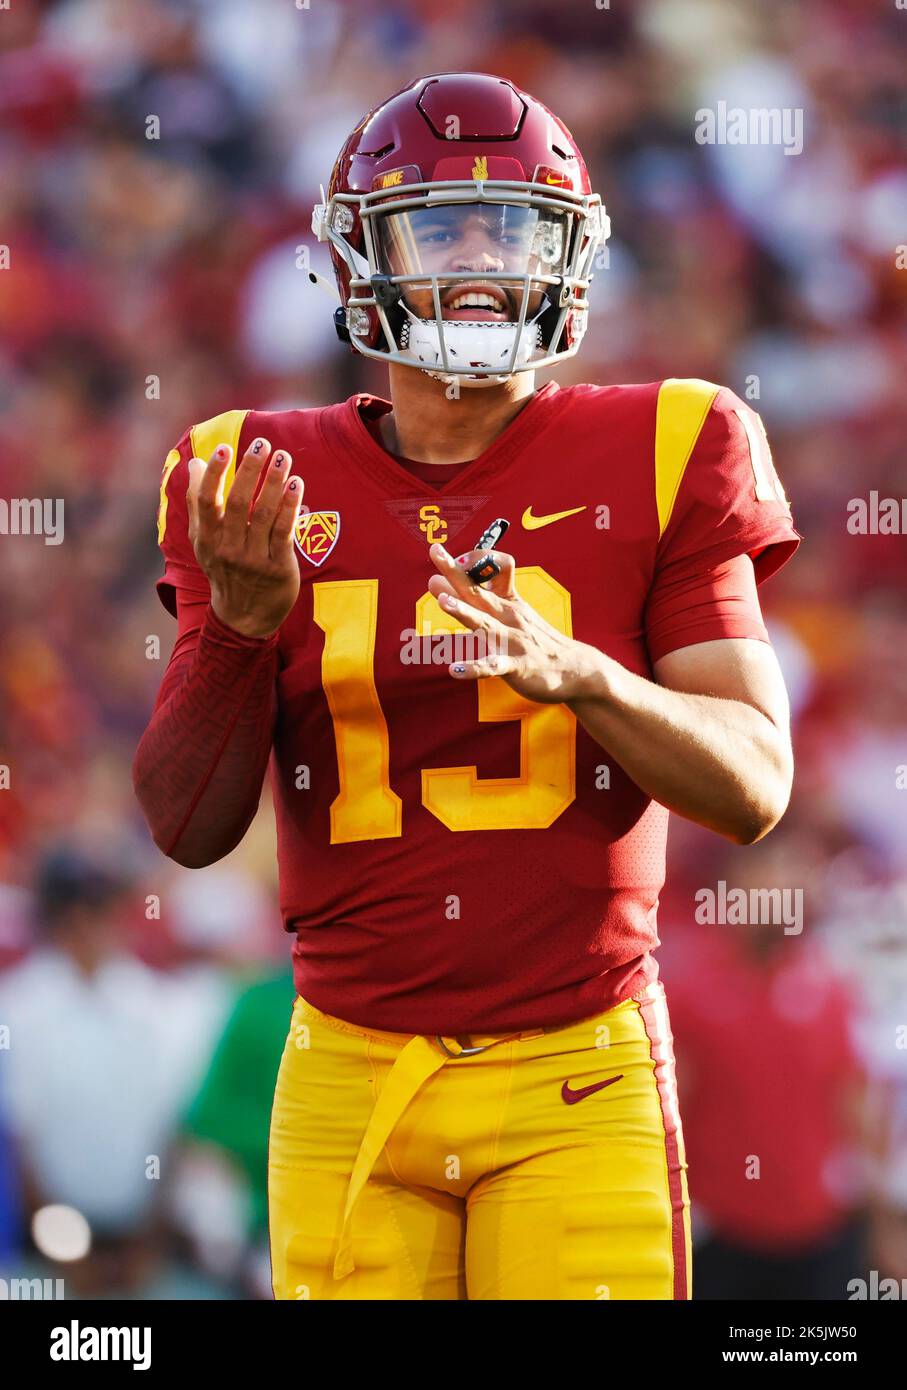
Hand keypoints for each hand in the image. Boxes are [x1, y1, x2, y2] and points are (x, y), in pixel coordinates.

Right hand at [187, 437, 303, 638]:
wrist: (244, 617)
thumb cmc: (224, 569)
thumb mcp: (203, 541)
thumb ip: (199, 503)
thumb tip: (195, 463)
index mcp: (206, 539)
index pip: (207, 501)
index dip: (215, 474)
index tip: (224, 448)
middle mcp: (227, 548)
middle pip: (238, 503)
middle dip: (250, 470)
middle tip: (262, 443)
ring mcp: (253, 560)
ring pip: (264, 515)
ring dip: (274, 483)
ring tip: (283, 458)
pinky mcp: (278, 568)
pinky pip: (285, 532)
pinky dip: (291, 507)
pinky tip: (296, 485)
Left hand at [427, 542, 600, 702]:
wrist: (575, 669)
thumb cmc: (537, 639)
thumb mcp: (513, 610)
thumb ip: (477, 597)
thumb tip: (434, 580)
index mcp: (508, 601)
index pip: (495, 567)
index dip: (475, 558)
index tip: (455, 559)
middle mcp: (509, 616)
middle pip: (478, 590)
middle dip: (456, 571)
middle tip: (435, 551)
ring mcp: (513, 640)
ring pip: (485, 624)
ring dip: (464, 611)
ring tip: (443, 601)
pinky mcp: (516, 666)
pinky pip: (493, 666)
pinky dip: (474, 668)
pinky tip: (455, 670)